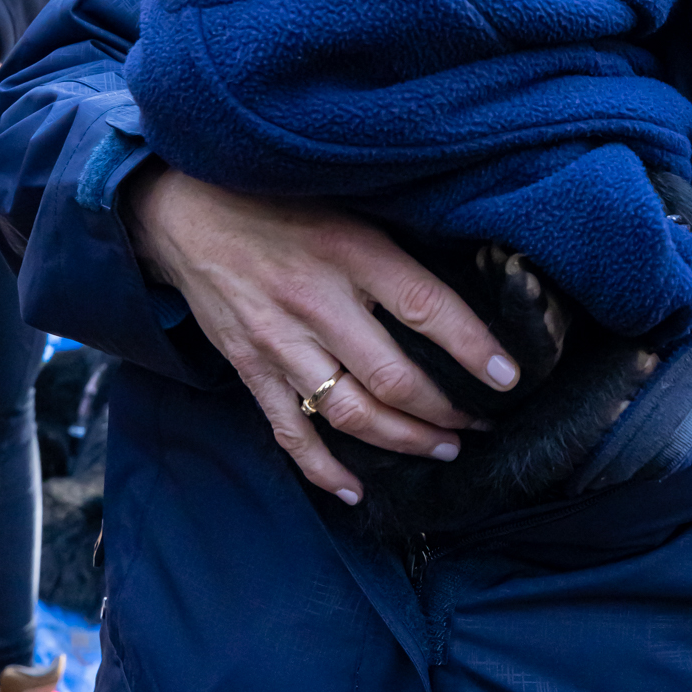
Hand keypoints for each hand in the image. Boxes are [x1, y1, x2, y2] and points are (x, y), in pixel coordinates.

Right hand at [123, 168, 520, 503]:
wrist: (184, 211)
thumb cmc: (280, 201)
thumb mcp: (347, 204)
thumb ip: (393, 247)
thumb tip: (468, 279)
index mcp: (349, 251)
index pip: (426, 308)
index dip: (472, 347)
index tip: (507, 377)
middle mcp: (315, 301)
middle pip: (393, 377)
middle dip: (447, 411)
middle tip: (482, 422)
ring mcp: (278, 341)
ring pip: (350, 413)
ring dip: (403, 441)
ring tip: (443, 449)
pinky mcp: (249, 369)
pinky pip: (290, 433)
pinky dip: (324, 470)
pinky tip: (357, 490)